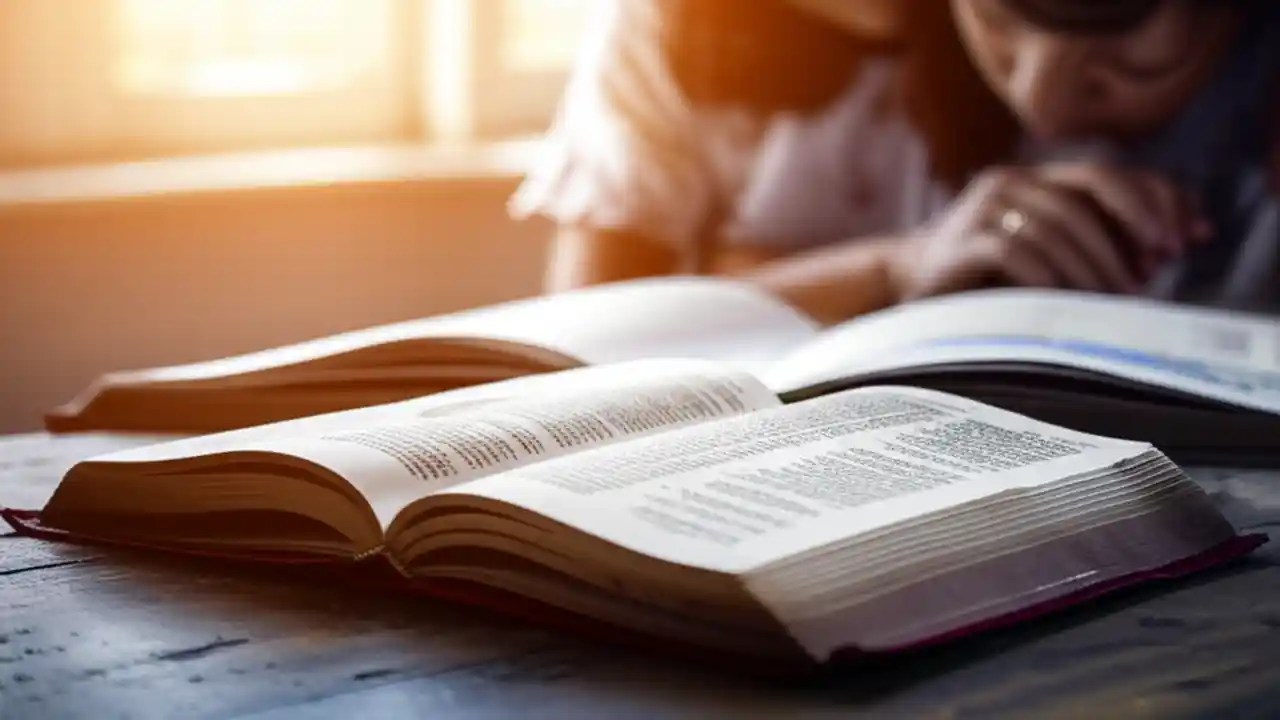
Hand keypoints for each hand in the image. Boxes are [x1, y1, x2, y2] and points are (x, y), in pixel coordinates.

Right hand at [886, 162, 1210, 299]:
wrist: (905, 289)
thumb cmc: (981, 281)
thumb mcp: (1042, 256)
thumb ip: (1088, 246)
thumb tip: (1157, 258)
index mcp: (1036, 180)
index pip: (1109, 176)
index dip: (1155, 200)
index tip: (1186, 240)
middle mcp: (1011, 181)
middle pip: (1088, 194)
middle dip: (1129, 232)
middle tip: (1149, 273)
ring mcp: (984, 206)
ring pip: (1057, 225)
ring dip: (1093, 265)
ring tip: (1111, 299)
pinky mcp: (963, 239)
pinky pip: (1019, 252)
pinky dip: (1049, 277)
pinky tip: (1063, 302)